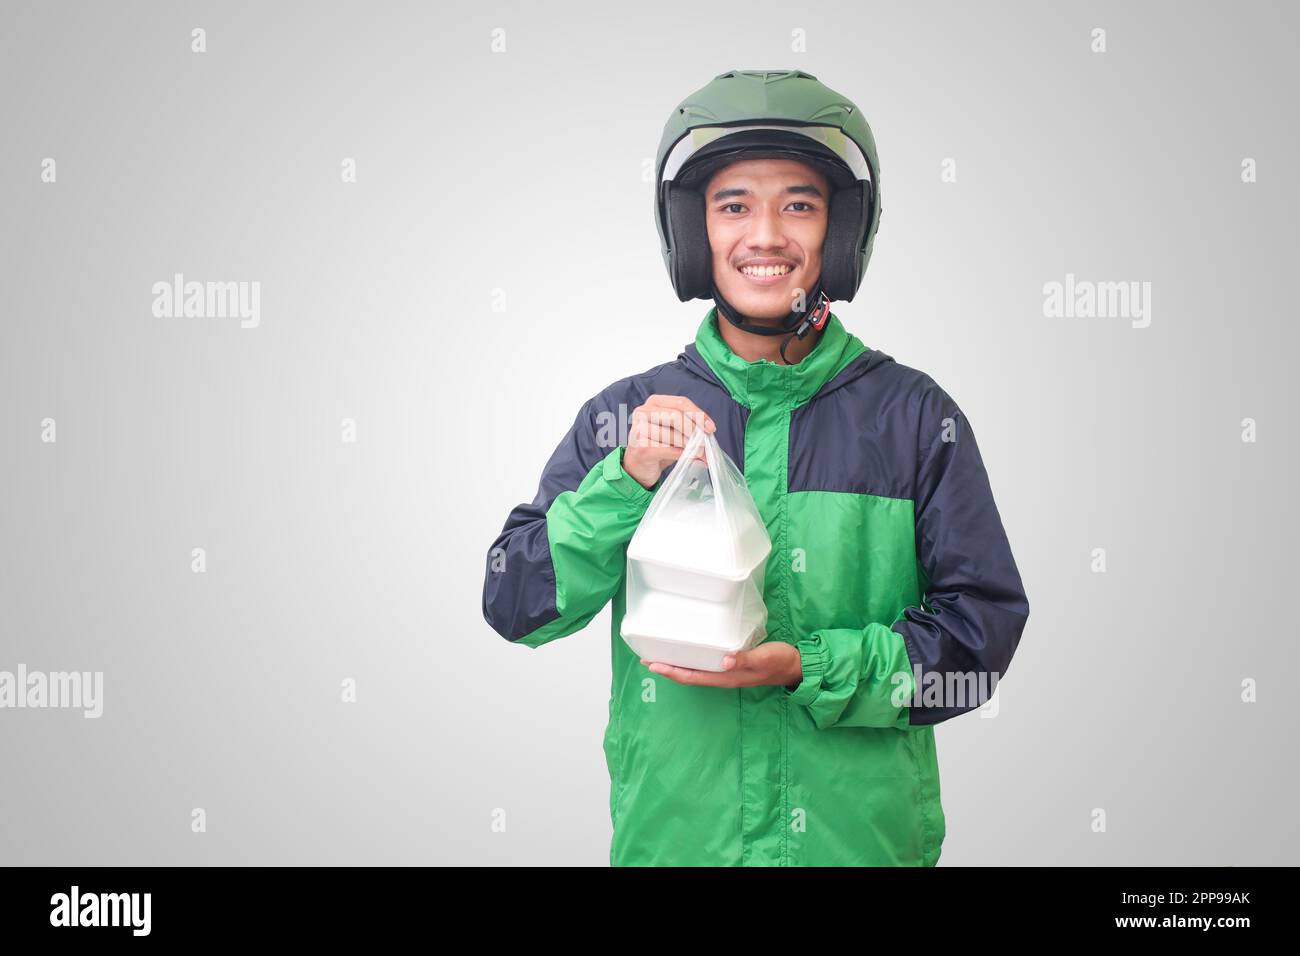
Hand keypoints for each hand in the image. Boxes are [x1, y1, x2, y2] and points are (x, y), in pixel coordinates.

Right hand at [622, 394, 715, 489]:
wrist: (638, 466)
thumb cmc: (658, 445)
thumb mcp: (672, 430)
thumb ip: (688, 425)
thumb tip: (709, 430)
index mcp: (654, 403)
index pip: (680, 403)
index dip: (698, 414)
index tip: (711, 427)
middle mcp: (643, 412)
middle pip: (676, 416)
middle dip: (694, 430)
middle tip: (705, 442)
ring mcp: (639, 429)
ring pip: (672, 434)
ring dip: (690, 445)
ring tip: (700, 453)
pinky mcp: (641, 447)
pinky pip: (668, 449)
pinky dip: (682, 454)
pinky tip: (689, 457)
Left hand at [640, 641, 802, 688]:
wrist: (795, 665)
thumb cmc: (779, 661)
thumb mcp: (763, 658)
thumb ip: (744, 659)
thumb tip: (724, 661)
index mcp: (727, 677)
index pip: (693, 677)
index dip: (672, 672)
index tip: (653, 665)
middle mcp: (723, 677)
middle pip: (690, 676)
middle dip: (668, 669)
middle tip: (647, 659)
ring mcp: (728, 672)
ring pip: (697, 671)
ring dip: (678, 664)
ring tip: (661, 656)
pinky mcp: (732, 664)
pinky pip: (706, 664)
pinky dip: (693, 658)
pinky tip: (689, 650)